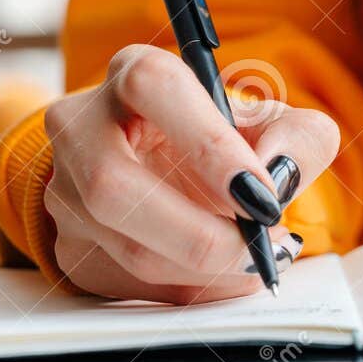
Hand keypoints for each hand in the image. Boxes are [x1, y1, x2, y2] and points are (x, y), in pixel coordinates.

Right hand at [43, 45, 339, 300]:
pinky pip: (130, 282)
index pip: (153, 88)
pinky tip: (228, 275)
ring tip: (255, 260)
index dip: (207, 143)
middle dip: (198, 234)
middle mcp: (82, 124)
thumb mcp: (271, 123)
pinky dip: (193, 288)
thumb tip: (280, 176)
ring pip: (123, 245)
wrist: (173, 172)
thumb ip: (297, 138)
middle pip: (112, 185)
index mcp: (134, 73)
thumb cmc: (222, 140)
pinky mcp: (71, 243)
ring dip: (202, 270)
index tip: (259, 191)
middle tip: (256, 248)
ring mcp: (65, 188)